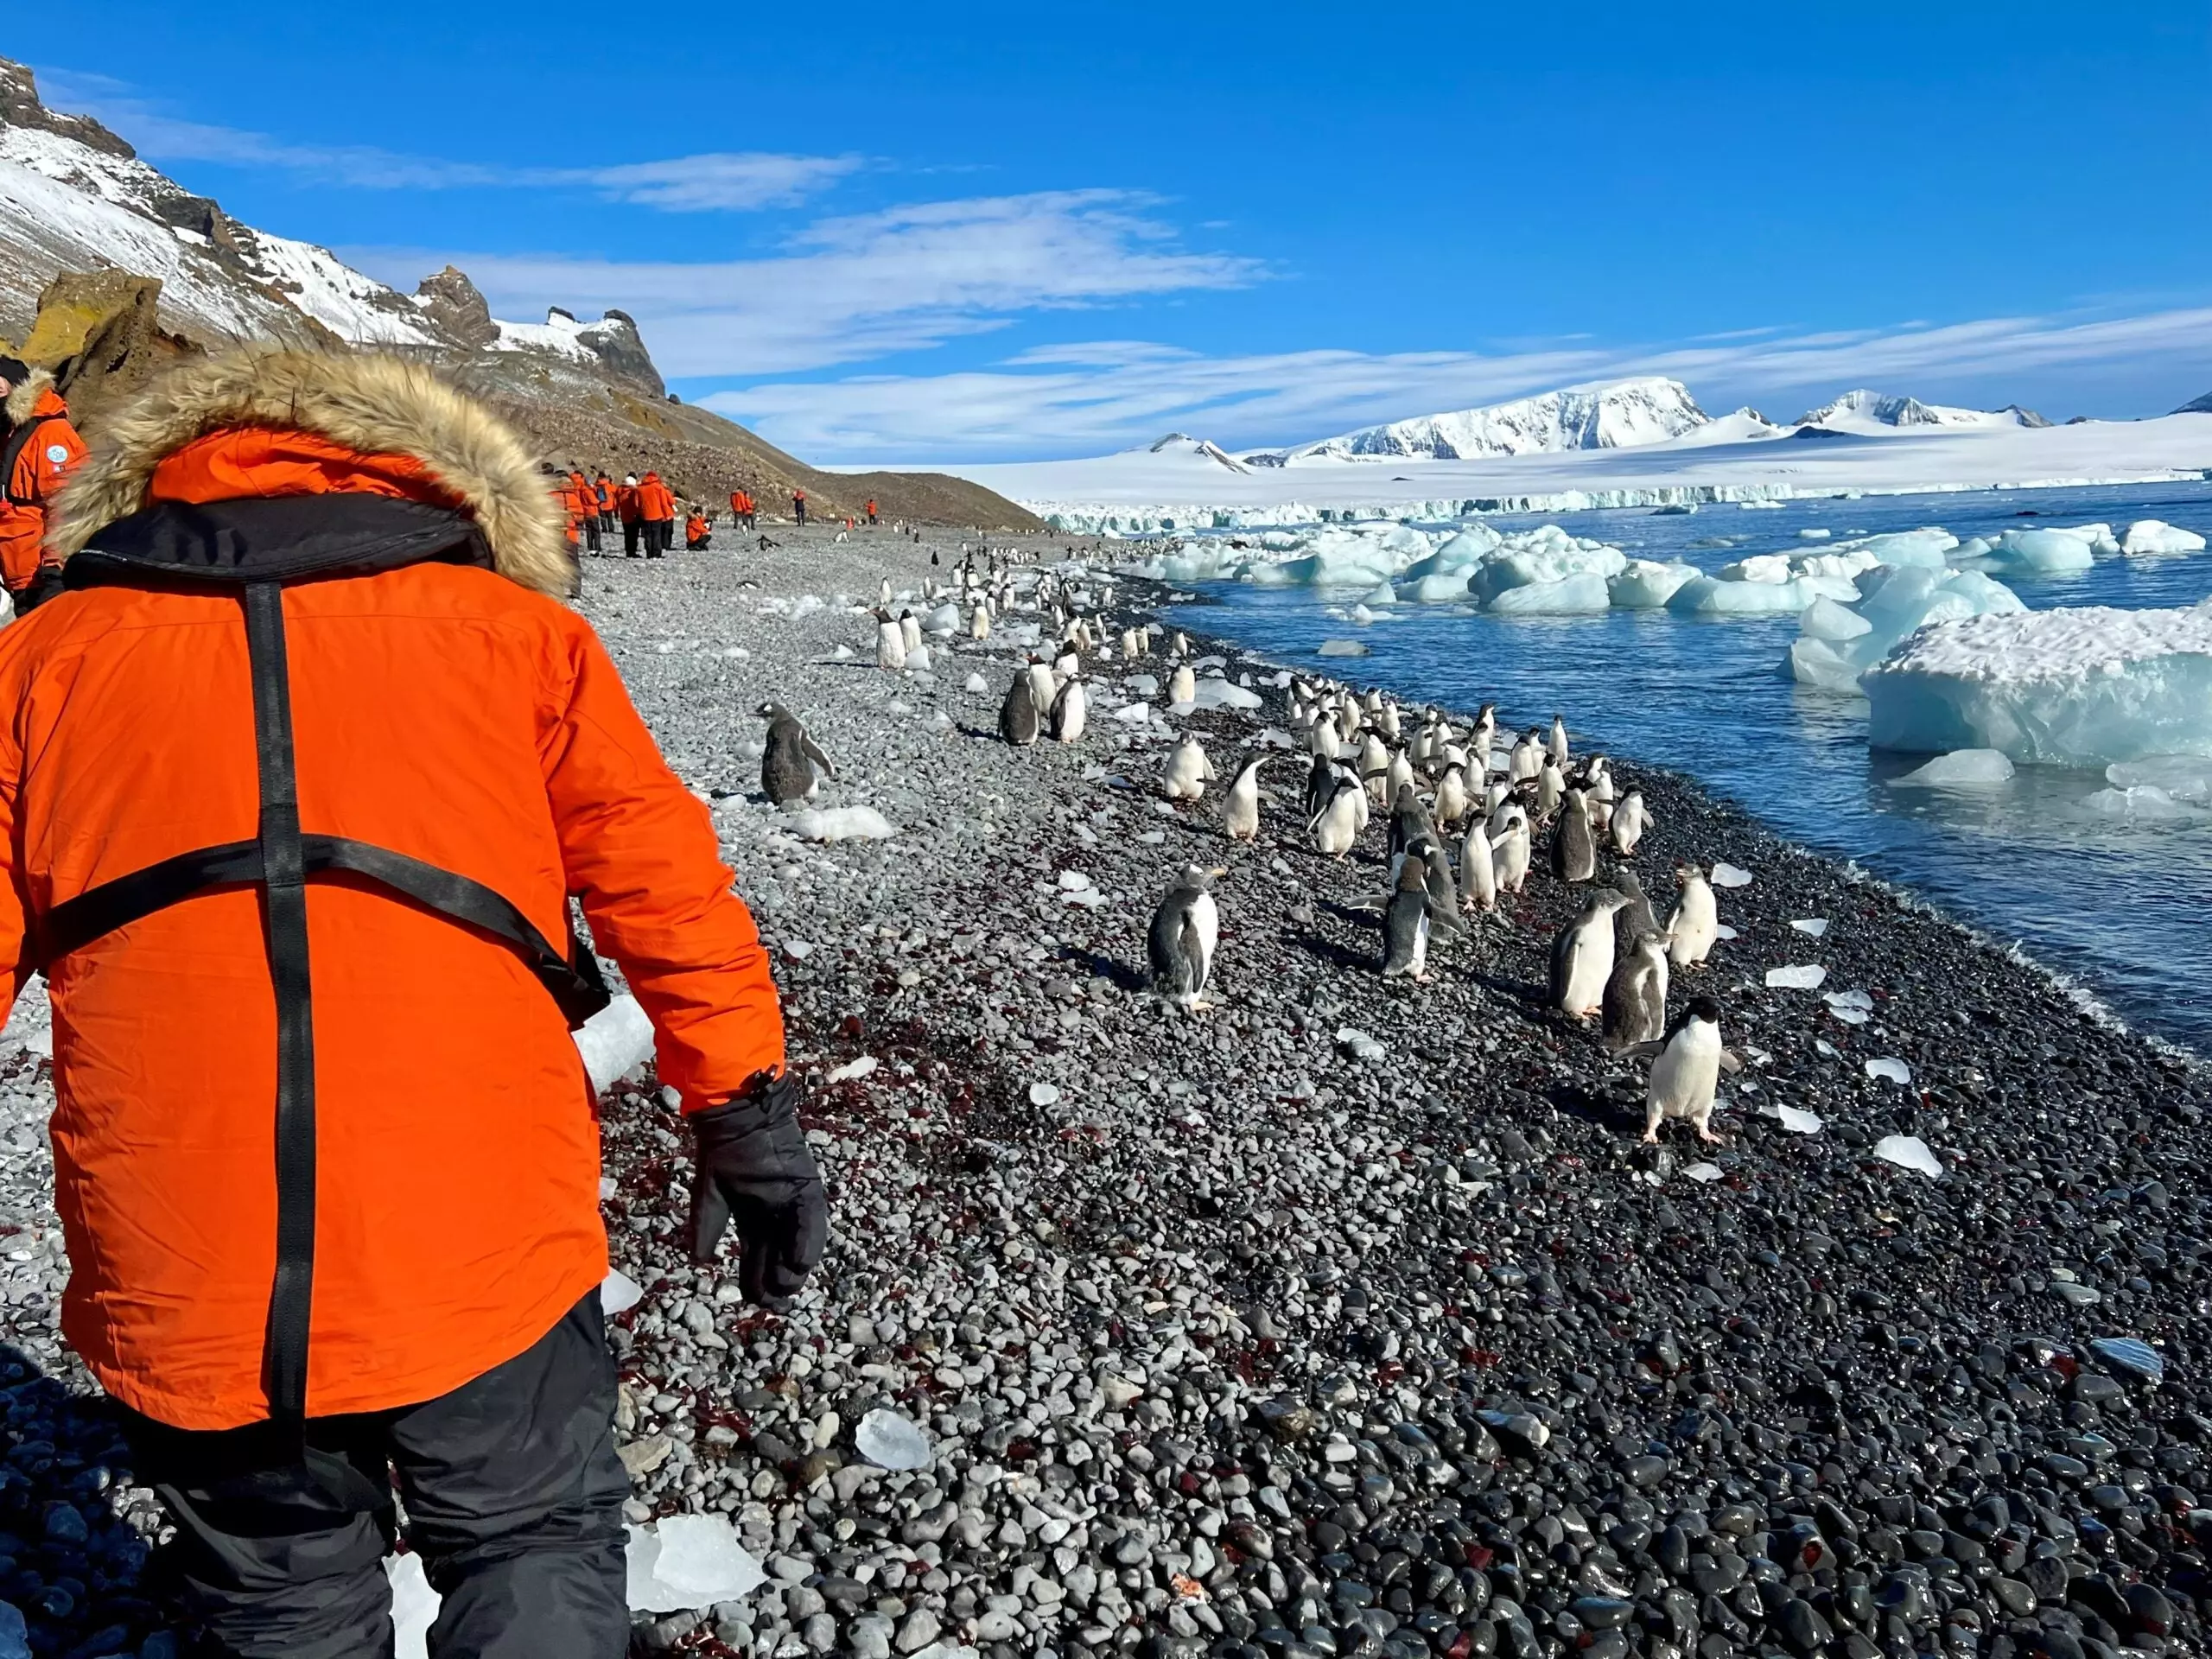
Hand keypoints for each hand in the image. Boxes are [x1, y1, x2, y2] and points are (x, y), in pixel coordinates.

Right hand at [686, 1071, 826, 1308]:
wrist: (736, 1120)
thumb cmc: (724, 1153)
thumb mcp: (710, 1199)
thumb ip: (706, 1229)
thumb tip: (698, 1262)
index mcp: (757, 1220)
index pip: (760, 1260)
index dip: (757, 1283)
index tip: (754, 1303)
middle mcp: (780, 1216)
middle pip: (782, 1259)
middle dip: (778, 1286)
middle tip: (774, 1307)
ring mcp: (796, 1203)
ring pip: (800, 1245)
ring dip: (793, 1270)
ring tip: (785, 1291)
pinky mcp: (808, 1189)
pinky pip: (811, 1221)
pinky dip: (806, 1243)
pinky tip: (799, 1263)